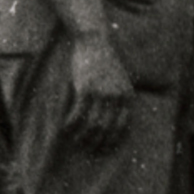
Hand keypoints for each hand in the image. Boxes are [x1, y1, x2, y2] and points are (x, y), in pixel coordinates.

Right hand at [65, 35, 136, 150]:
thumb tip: (108, 122)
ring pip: (92, 124)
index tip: (104, 151)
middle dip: (97, 143)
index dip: (113, 142)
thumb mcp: (119, 82)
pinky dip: (71, 125)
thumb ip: (117, 100)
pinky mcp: (86, 89)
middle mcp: (117, 97)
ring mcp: (102, 93)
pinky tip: (65, 129)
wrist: (95, 42)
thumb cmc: (105, 63)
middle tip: (87, 151)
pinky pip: (77, 114)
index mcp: (128, 97)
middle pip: (107, 129)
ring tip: (76, 142)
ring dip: (83, 137)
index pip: (123, 127)